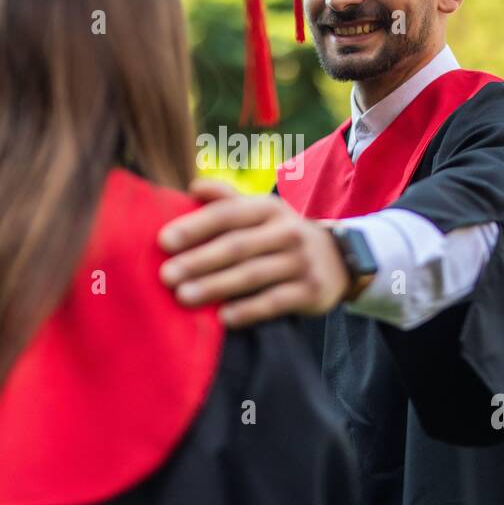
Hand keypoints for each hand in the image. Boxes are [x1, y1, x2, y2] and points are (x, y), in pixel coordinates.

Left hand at [158, 178, 349, 327]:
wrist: (340, 259)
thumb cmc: (281, 235)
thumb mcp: (261, 212)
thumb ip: (228, 199)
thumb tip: (193, 186)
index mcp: (268, 208)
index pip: (227, 214)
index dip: (195, 226)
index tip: (163, 241)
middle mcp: (287, 231)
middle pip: (236, 246)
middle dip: (199, 261)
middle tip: (165, 275)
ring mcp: (301, 261)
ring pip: (253, 275)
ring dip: (216, 286)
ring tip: (184, 297)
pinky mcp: (311, 290)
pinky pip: (275, 302)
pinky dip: (248, 310)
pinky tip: (223, 318)